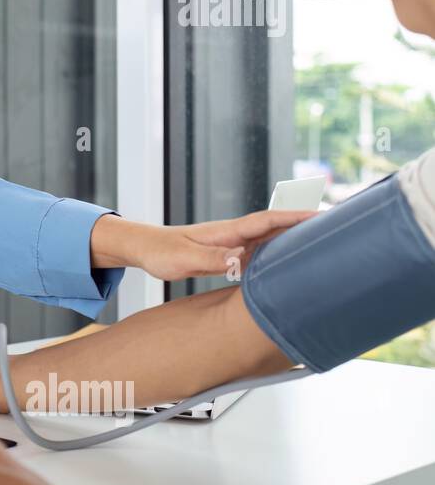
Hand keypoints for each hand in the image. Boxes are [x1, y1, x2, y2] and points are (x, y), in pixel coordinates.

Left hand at [92, 209, 315, 281]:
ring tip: (326, 248)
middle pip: (278, 228)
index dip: (297, 218)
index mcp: (228, 232)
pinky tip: (291, 268)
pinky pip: (260, 255)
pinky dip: (278, 258)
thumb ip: (213, 260)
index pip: (269, 221)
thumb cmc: (162, 252)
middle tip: (340, 230)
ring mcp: (233, 244)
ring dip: (296, 243)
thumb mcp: (185, 259)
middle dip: (307, 227)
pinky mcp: (229, 256)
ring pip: (272, 241)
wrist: (145, 249)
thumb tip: (241, 261)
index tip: (324, 216)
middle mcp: (235, 235)